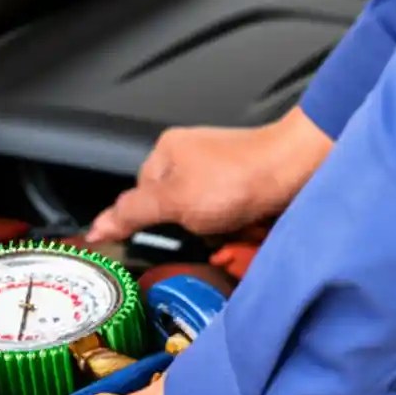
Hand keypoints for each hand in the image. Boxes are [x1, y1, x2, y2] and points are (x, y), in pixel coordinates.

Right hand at [87, 106, 332, 242]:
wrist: (297, 171)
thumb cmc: (242, 175)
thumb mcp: (173, 200)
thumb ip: (133, 213)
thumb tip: (98, 225)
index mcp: (166, 153)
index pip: (140, 199)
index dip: (152, 224)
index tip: (158, 241)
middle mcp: (191, 159)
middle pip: (173, 213)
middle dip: (188, 232)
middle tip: (203, 236)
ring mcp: (219, 173)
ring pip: (202, 221)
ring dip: (215, 236)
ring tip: (231, 233)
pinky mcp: (243, 188)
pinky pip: (228, 220)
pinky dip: (236, 232)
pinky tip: (246, 231)